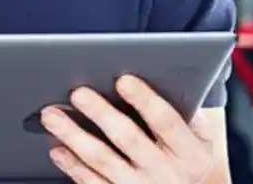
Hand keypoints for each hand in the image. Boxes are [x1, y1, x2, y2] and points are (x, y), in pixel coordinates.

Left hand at [41, 74, 216, 183]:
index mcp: (190, 154)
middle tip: (78, 93)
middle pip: (129, 139)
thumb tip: (165, 78)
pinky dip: (73, 165)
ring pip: (103, 160)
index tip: (123, 80)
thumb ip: (186, 114)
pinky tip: (57, 149)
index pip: (166, 122)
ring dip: (74, 136)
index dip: (145, 100)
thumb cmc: (186, 161)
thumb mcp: (200, 141)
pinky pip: (92, 183)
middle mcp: (166, 173)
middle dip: (101, 113)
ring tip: (52, 116)